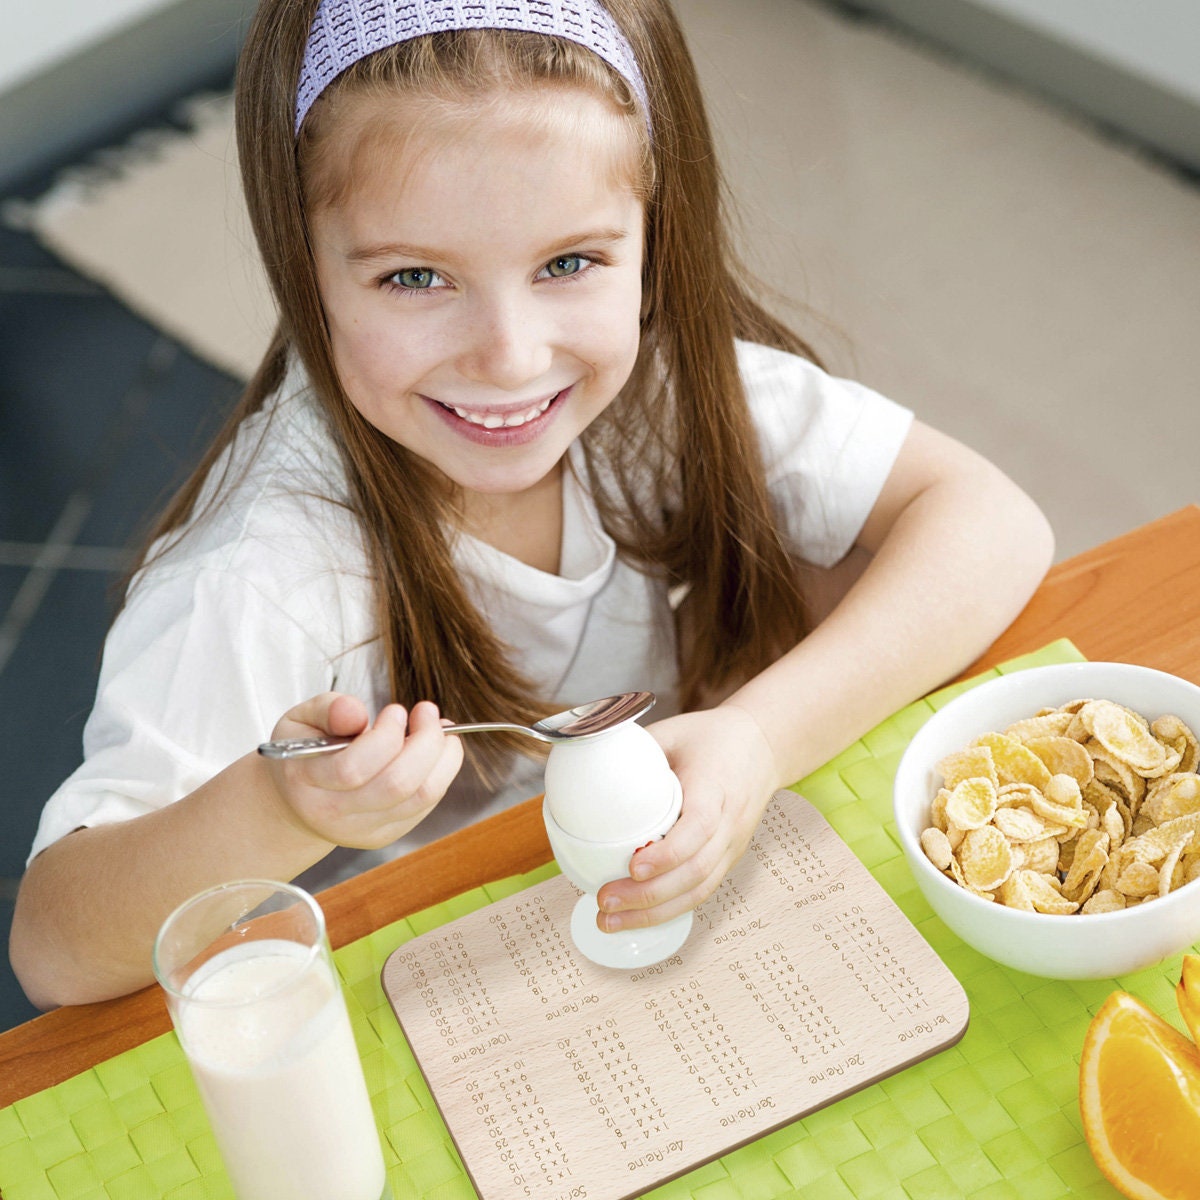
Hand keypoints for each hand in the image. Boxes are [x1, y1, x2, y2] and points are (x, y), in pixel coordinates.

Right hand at [261, 693, 463, 848]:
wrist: (297, 801)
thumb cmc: (304, 752)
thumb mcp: (301, 719)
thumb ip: (328, 708)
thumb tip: (354, 711)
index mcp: (306, 781)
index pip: (354, 767)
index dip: (386, 735)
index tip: (396, 710)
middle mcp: (333, 813)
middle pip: (396, 784)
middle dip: (425, 741)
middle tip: (427, 711)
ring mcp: (361, 830)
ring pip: (420, 797)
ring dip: (442, 757)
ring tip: (439, 728)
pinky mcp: (385, 835)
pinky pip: (426, 804)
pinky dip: (441, 773)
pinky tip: (437, 749)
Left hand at [594, 704, 779, 931]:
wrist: (761, 746)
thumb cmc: (711, 738)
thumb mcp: (672, 732)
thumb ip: (635, 751)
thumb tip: (584, 766)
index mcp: (716, 787)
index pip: (700, 827)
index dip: (668, 853)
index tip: (633, 866)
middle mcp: (730, 824)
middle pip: (696, 872)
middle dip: (648, 895)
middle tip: (604, 901)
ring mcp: (732, 846)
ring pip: (699, 890)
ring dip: (654, 913)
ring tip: (609, 921)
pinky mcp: (727, 859)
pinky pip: (700, 891)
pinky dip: (668, 910)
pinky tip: (635, 918)